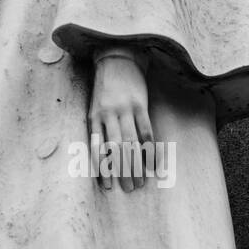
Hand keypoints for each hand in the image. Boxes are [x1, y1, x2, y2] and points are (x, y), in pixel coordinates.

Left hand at [89, 47, 153, 190]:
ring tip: (141, 181)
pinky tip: (154, 163)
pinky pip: (147, 131)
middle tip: (129, 189)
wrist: (117, 59)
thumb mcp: (95, 107)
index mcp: (94, 118)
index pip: (97, 150)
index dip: (103, 170)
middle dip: (122, 172)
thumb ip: (99, 129)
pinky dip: (151, 149)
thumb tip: (104, 157)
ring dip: (136, 165)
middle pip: (115, 150)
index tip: (108, 187)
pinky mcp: (140, 105)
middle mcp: (108, 115)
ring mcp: (125, 110)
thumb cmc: (105, 88)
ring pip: (131, 143)